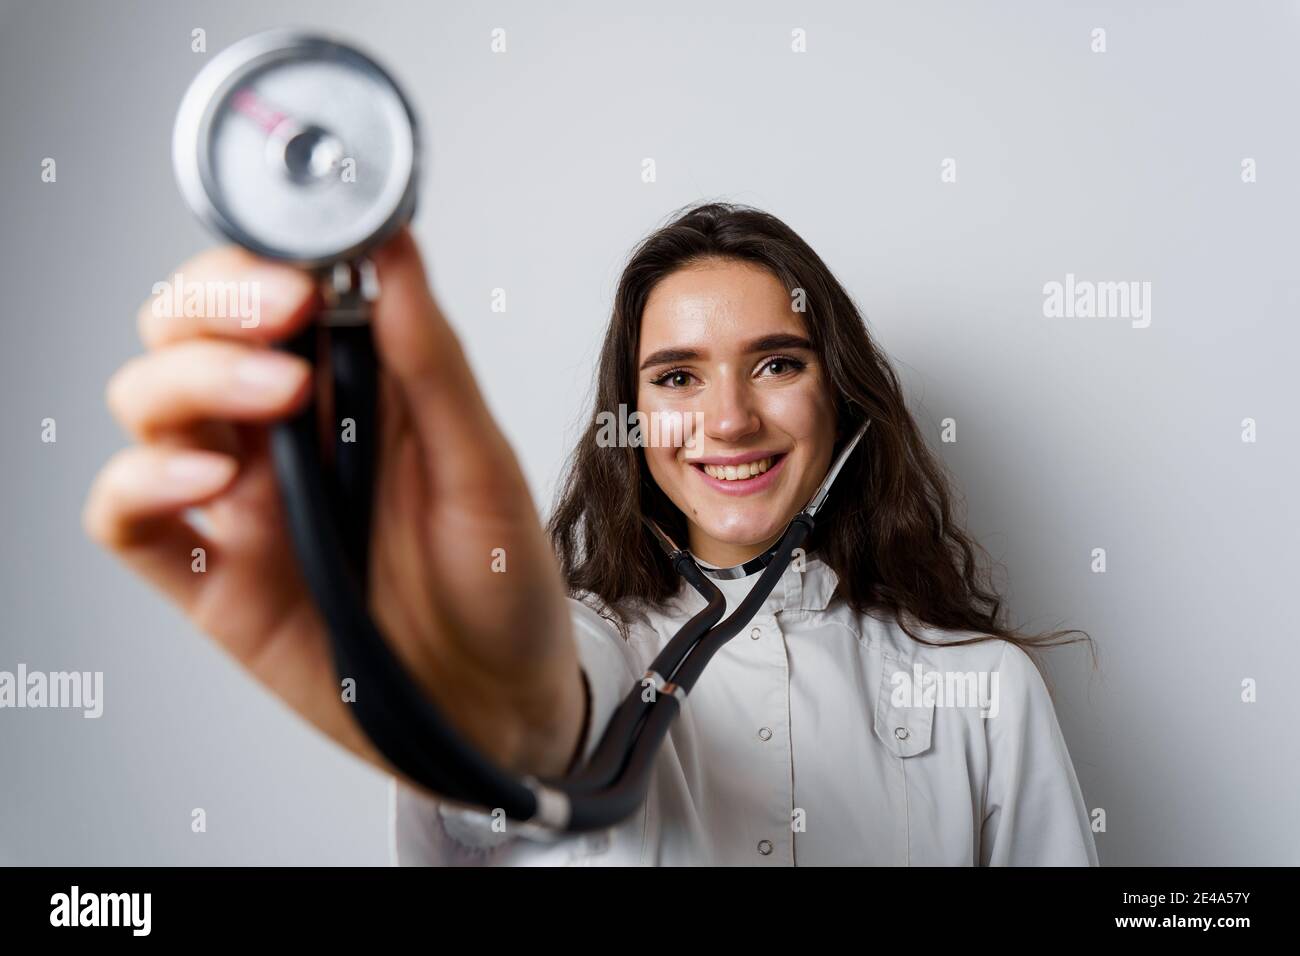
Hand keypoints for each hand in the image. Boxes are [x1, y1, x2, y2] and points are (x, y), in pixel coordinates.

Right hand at [83, 229, 584, 788]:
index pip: (267, 289)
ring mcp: (243, 501)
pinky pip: (128, 518)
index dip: (263, 261)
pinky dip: (139, 485)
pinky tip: (202, 479)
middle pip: (187, 331)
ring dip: (187, 381)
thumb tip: (396, 249)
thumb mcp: (485, 469)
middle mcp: (285, 433)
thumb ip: (434, 365)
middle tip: (280, 319)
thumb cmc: (502, 584)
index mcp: (353, 387)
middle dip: (214, 307)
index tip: (301, 268)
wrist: (497, 706)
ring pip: (149, 405)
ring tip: (273, 397)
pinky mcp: (214, 576)